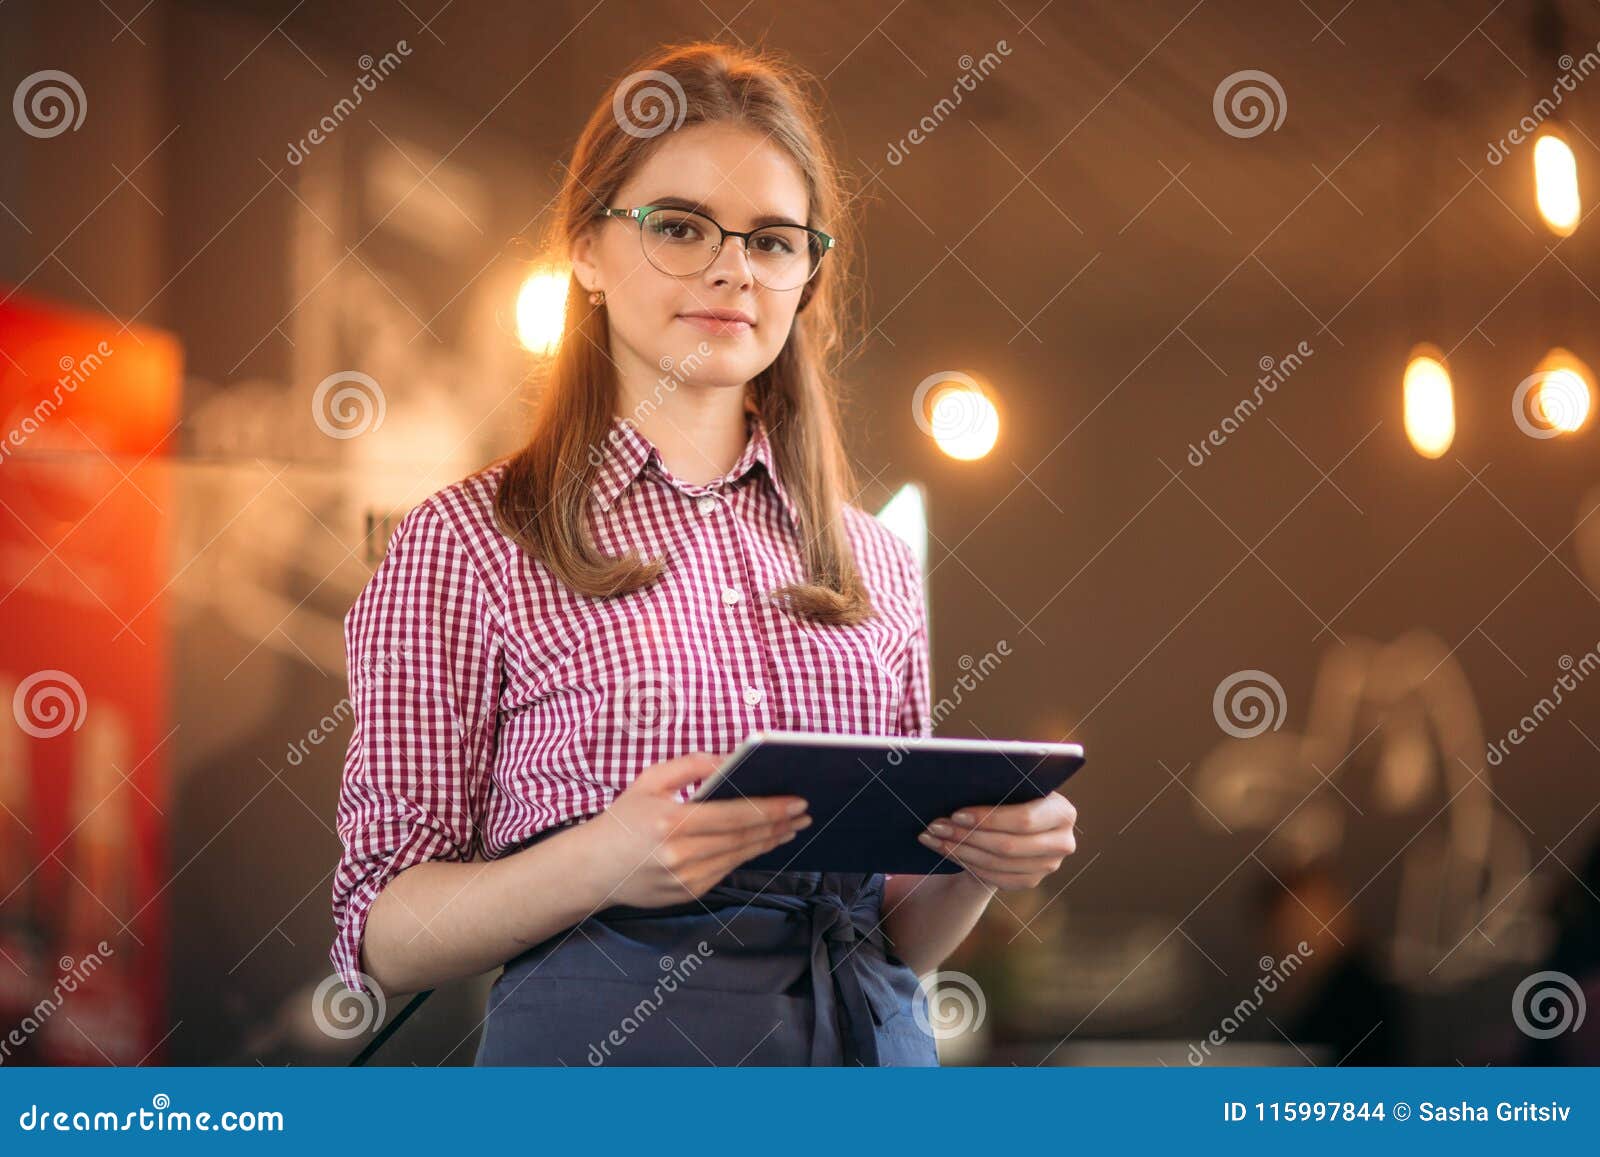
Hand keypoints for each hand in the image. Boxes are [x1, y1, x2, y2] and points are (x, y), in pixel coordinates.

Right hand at [585, 752, 811, 907]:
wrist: (593, 869)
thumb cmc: (623, 819)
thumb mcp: (650, 780)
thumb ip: (691, 765)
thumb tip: (730, 760)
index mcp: (672, 821)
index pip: (736, 814)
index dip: (771, 808)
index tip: (797, 800)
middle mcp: (682, 854)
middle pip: (745, 837)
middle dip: (779, 824)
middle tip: (804, 812)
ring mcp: (687, 878)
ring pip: (741, 856)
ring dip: (770, 840)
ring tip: (791, 826)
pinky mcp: (690, 893)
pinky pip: (727, 868)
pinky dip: (748, 853)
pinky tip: (762, 841)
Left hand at [916, 791, 1077, 890]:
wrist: (1017, 822)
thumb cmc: (1012, 792)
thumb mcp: (1012, 782)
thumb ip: (1001, 779)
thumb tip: (968, 773)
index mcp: (1062, 811)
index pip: (1024, 819)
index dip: (988, 818)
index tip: (956, 814)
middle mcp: (1063, 842)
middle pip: (1008, 846)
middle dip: (967, 836)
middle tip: (935, 826)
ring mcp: (1049, 866)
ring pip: (996, 864)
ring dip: (960, 850)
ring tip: (934, 836)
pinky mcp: (1031, 880)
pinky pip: (994, 877)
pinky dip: (966, 863)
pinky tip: (945, 849)